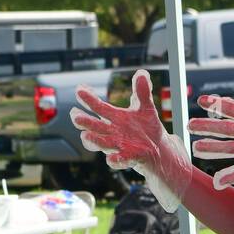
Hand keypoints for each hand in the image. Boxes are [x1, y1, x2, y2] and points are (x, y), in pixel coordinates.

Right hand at [69, 70, 192, 211]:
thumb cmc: (146, 127)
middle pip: (94, 126)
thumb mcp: (146, 107)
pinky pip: (117, 160)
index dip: (88, 99)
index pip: (98, 107)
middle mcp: (112, 132)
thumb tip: (141, 73)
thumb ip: (142, 92)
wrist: (158, 148)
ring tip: (85, 136)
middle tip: (75, 116)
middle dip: (84, 122)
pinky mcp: (128, 157)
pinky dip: (114, 160)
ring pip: (101, 143)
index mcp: (114, 118)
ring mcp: (118, 145)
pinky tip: (111, 159)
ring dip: (94, 140)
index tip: (79, 89)